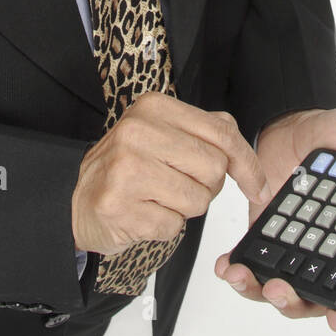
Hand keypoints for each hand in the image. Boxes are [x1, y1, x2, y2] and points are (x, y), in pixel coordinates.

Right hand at [72, 92, 271, 254]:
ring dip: (185, 209)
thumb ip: (205, 132)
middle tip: (180, 185)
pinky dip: (165, 227)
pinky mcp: (119, 206)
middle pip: (214, 169)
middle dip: (207, 187)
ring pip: (197, 201)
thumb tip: (244, 152)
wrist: (78, 198)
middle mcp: (137, 132)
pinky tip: (143, 213)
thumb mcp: (163, 133)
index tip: (257, 185)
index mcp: (154, 107)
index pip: (222, 134)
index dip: (248, 164)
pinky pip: (173, 227)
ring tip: (158, 198)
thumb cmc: (128, 167)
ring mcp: (126, 169)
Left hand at [215, 107, 335, 331]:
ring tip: (257, 281)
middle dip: (299, 304)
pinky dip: (238, 271)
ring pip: (283, 291)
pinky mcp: (264, 237)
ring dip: (266, 293)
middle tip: (285, 291)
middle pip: (317, 298)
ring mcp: (295, 248)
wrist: (294, 119)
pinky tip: (229, 265)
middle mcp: (329, 253)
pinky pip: (251, 265)